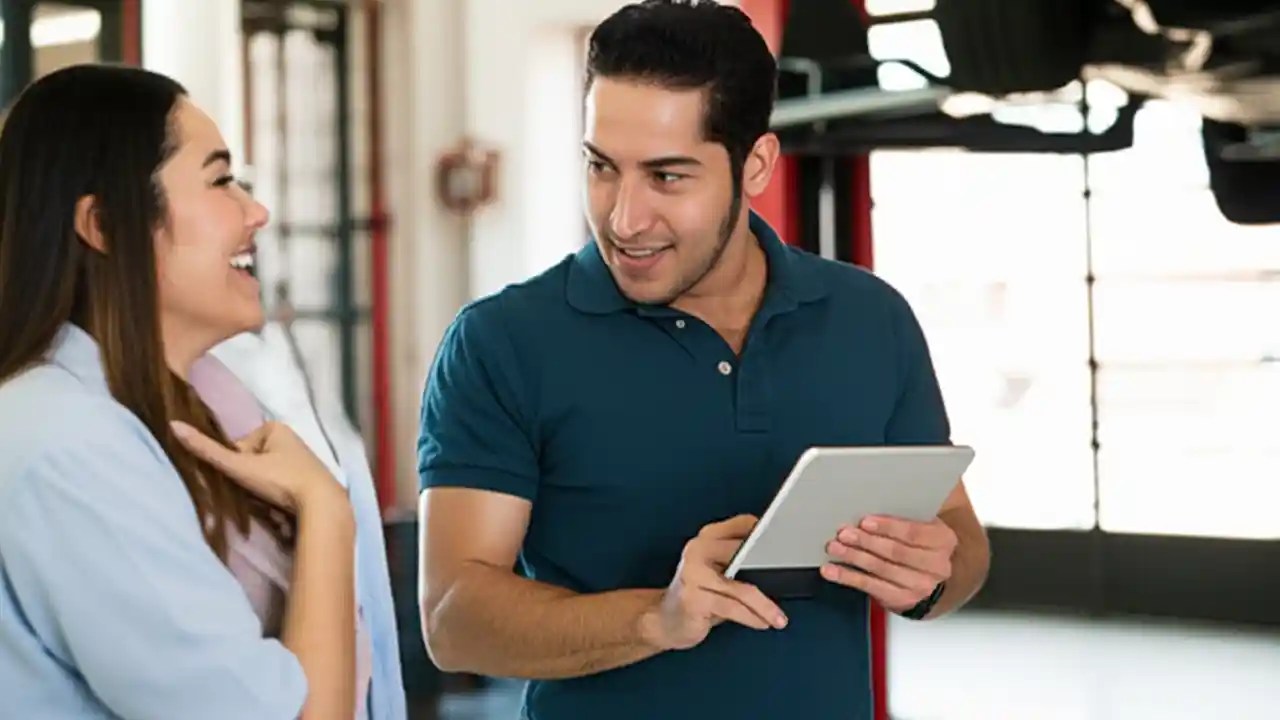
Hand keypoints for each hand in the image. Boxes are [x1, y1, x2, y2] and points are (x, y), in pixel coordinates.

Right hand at [170, 420, 345, 512]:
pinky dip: (278, 494)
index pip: (238, 447)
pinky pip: (282, 484)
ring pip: (266, 475)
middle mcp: (291, 438)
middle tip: (260, 492)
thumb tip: (172, 425)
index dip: (235, 466)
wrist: (321, 503)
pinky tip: (284, 503)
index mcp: (275, 427)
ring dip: (263, 489)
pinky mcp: (308, 477)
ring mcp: (302, 458)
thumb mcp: (239, 465)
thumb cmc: (280, 480)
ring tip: (273, 500)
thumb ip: (207, 450)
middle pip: (253, 461)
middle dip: (251, 479)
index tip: (246, 479)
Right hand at [644, 515, 788, 650]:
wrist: (664, 621)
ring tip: (779, 618)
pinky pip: (732, 608)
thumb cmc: (699, 596)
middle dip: (772, 570)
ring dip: (765, 607)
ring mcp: (694, 573)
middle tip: (790, 578)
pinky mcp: (694, 598)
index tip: (787, 544)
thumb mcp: (717, 572)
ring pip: (742, 589)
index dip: (767, 533)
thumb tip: (779, 561)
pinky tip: (762, 622)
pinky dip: (752, 617)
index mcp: (706, 537)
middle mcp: (698, 550)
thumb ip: (739, 559)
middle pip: (746, 555)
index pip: (744, 525)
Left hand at [820, 516, 955, 613]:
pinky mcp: (903, 601)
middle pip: (895, 552)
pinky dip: (848, 578)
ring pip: (880, 569)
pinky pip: (871, 587)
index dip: (887, 527)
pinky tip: (832, 571)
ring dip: (853, 557)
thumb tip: (870, 502)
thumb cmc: (921, 545)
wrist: (932, 579)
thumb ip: (905, 515)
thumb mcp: (923, 526)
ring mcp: (920, 586)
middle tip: (844, 533)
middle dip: (866, 541)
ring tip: (834, 547)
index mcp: (943, 540)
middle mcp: (936, 566)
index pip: (913, 533)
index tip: (865, 521)